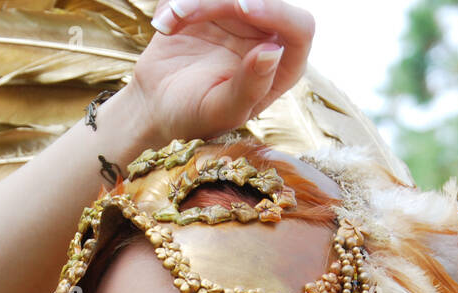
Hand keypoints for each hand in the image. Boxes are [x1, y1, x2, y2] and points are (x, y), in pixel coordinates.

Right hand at [129, 0, 315, 143]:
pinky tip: (165, 25)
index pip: (300, 28)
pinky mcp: (213, 4)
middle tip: (185, 13)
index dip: (277, 12)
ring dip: (195, 2)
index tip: (243, 7)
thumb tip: (271, 51)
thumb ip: (250, 87)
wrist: (158, 107)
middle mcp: (266, 35)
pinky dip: (179, 1)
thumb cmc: (195, 117)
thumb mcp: (221, 111)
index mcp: (282, 65)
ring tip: (166, 26)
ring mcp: (240, 17)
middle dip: (222, 2)